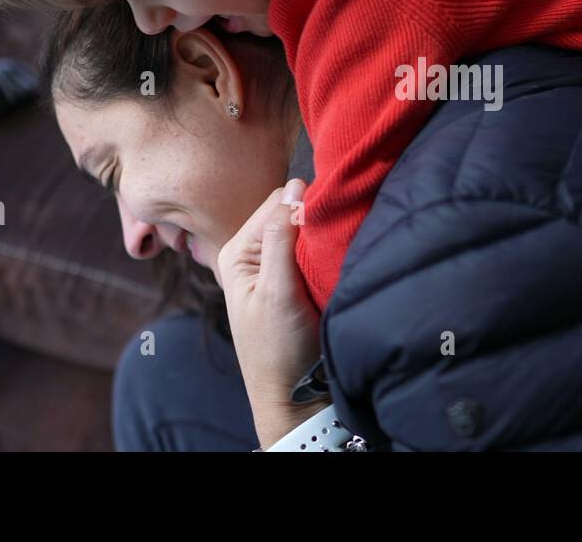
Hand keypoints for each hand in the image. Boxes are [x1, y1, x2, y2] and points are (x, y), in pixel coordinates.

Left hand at [217, 179, 327, 446]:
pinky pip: (316, 252)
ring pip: (307, 232)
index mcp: (240, 251)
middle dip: (315, 217)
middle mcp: (257, 254)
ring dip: (324, 235)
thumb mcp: (277, 289)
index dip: (305, 201)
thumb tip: (295, 186)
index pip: (277, 202)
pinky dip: (329, 251)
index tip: (334, 210)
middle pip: (292, 214)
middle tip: (340, 228)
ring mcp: (278, 268)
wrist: (296, 395)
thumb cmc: (278, 347)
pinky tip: (341, 255)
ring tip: (342, 242)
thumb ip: (282, 237)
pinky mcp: (299, 282)